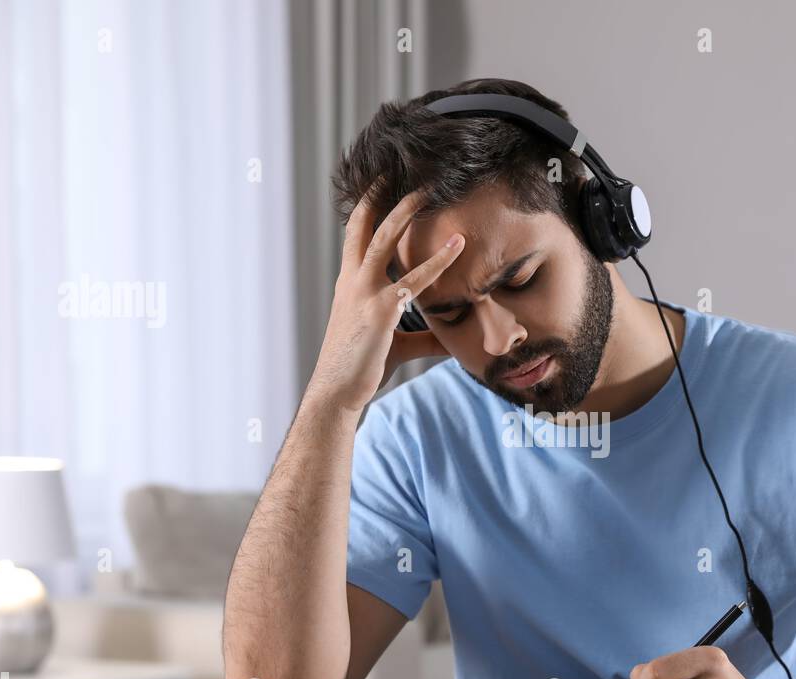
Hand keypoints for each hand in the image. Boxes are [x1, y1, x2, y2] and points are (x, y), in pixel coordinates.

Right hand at [308, 184, 465, 411]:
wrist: (337, 392)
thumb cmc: (361, 368)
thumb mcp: (395, 344)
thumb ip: (425, 335)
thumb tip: (452, 337)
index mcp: (350, 283)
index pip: (357, 234)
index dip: (367, 205)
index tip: (380, 180)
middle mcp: (353, 281)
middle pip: (368, 225)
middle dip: (385, 195)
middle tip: (406, 169)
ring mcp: (364, 294)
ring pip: (385, 241)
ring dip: (406, 212)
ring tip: (429, 190)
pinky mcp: (380, 312)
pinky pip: (413, 282)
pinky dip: (437, 263)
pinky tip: (458, 248)